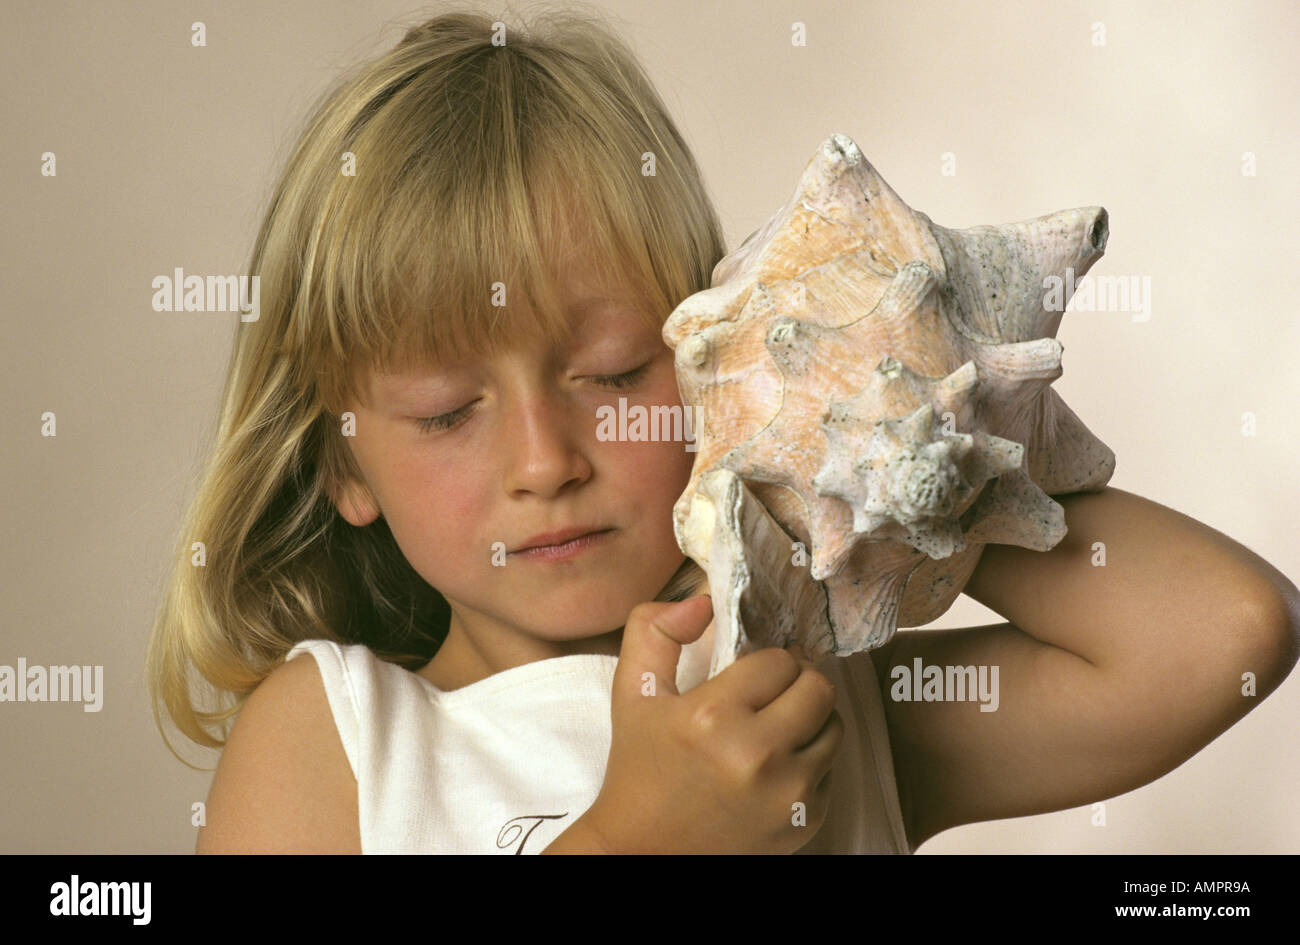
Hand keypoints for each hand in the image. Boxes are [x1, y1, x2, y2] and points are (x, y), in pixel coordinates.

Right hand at [581, 595, 842, 852]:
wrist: (642, 853)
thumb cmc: (638, 768)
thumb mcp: (632, 692)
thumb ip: (655, 630)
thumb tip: (704, 599)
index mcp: (713, 716)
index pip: (779, 661)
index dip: (764, 663)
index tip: (746, 677)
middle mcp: (757, 755)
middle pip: (818, 689)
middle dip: (797, 683)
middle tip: (773, 693)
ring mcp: (787, 794)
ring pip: (834, 728)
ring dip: (810, 720)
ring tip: (775, 728)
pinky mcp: (805, 824)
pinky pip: (831, 771)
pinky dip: (809, 763)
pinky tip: (774, 768)